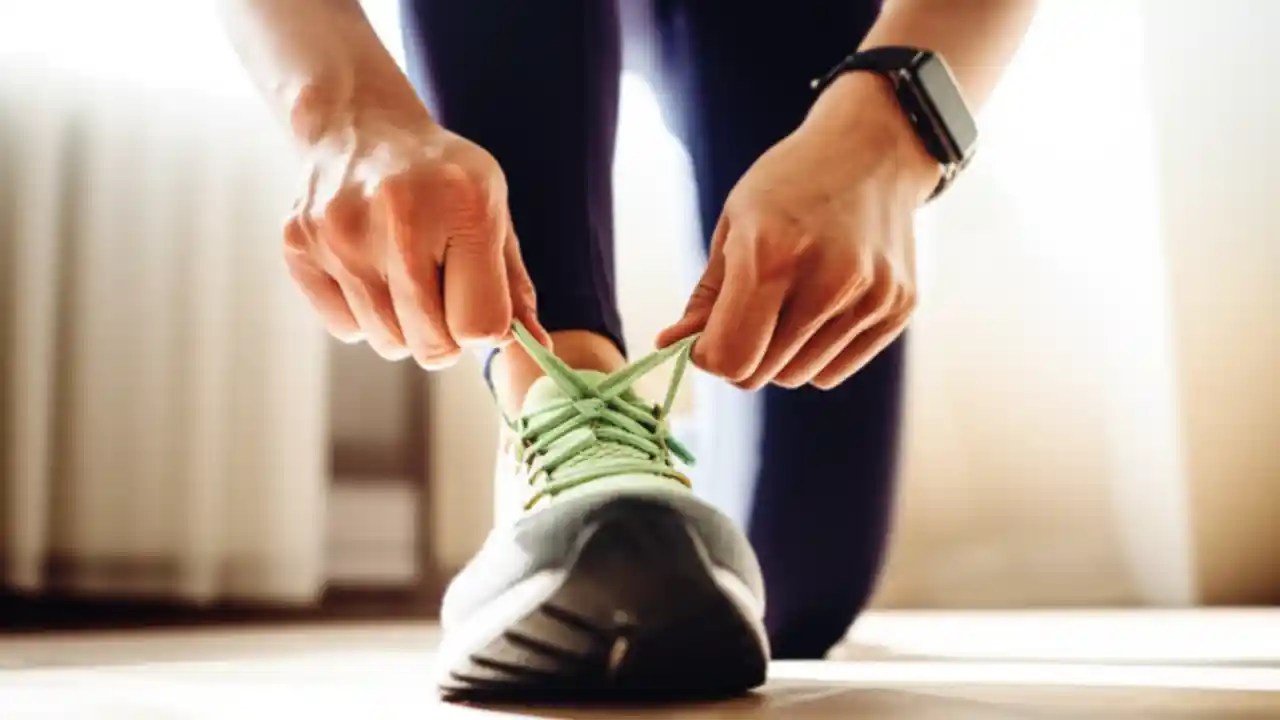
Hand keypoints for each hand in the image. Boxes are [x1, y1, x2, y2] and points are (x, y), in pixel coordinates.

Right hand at [283, 110, 549, 367]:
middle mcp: (398, 218)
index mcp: (463, 206)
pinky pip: (346, 329)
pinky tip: (370, 271)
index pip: (479, 324)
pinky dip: (364, 316)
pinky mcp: (300, 245)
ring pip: (386, 342)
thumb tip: (538, 350)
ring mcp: (341, 233)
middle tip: (443, 297)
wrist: (359, 125)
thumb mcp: (492, 212)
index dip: (484, 327)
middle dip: (446, 337)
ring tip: (405, 278)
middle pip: (431, 345)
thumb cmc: (440, 178)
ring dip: (405, 328)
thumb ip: (513, 286)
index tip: (479, 304)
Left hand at [658, 73, 938, 389]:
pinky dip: (816, 353)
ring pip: (797, 378)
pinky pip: (833, 372)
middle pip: (760, 374)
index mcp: (772, 253)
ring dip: (780, 355)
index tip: (707, 336)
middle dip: (741, 355)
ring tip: (789, 301)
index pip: (730, 358)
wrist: (871, 150)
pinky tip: (822, 307)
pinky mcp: (898, 307)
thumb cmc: (789, 185)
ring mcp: (870, 297)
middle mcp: (827, 280)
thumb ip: (706, 296)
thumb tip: (669, 345)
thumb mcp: (734, 225)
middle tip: (745, 315)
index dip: (708, 355)